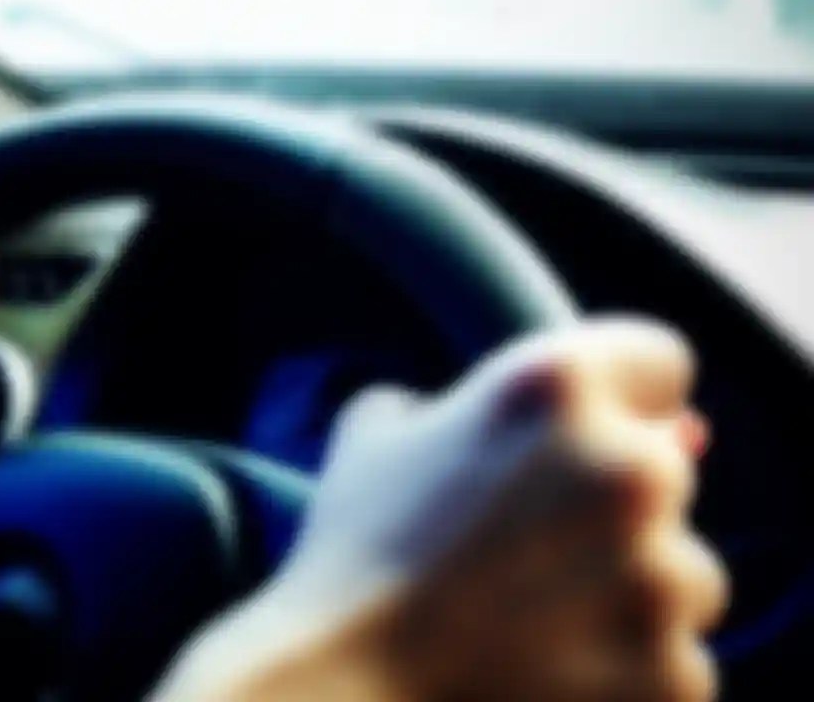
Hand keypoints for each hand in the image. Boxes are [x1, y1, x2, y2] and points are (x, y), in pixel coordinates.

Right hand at [158, 319, 726, 701]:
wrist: (343, 692)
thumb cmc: (352, 559)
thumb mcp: (376, 436)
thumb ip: (453, 401)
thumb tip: (532, 417)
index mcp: (556, 388)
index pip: (660, 358)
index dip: (627, 398)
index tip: (592, 441)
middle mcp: (629, 469)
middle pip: (669, 475)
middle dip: (614, 507)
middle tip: (527, 551)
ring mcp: (661, 580)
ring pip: (682, 576)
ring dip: (630, 593)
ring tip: (529, 621)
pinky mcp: (676, 675)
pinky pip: (676, 662)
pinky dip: (627, 672)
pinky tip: (545, 673)